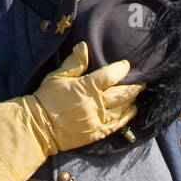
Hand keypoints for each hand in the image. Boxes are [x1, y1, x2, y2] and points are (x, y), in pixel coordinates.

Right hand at [0, 42, 143, 180]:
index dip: (121, 69)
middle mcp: (96, 104)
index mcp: (86, 87)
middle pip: (122, 93)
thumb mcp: (57, 77)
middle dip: (134, 87)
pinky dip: (127, 117)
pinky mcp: (97, 133)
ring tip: (138, 95)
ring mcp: (98, 120)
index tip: (126, 65)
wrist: (38, 128)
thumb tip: (85, 46)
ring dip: (132, 101)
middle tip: (142, 81)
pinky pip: (117, 125)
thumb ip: (74, 63)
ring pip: (123, 109)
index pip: (110, 75)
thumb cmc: (45, 99)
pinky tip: (132, 111)